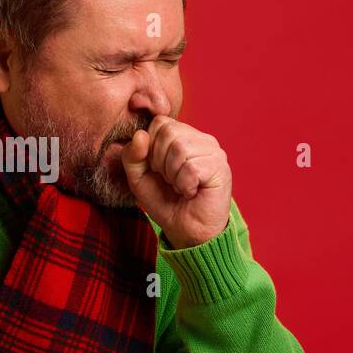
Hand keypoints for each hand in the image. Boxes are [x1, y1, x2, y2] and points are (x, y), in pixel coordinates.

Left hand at [121, 115, 231, 248]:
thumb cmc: (164, 201)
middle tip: (171, 180)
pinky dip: (184, 185)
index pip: (159, 122)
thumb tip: (140, 134)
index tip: (158, 170)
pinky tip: (192, 192)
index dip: (151, 149)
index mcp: (182, 135)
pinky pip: (191, 168)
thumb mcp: (138, 177)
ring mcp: (213, 151)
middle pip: (168, 132)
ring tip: (181, 186)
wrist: (185, 230)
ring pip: (180, 149)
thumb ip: (132, 155)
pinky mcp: (221, 167)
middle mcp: (200, 138)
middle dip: (161, 162)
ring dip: (173, 175)